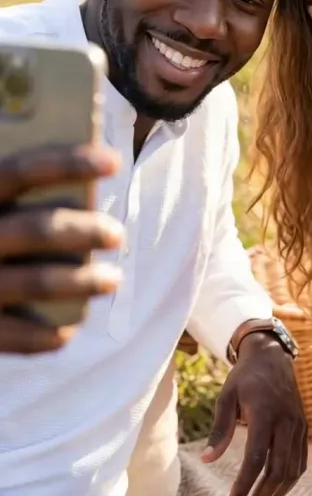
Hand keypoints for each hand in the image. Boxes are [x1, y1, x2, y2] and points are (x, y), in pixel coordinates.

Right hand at [0, 145, 123, 352]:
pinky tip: (67, 331)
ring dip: (82, 281)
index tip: (113, 161)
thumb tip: (78, 180)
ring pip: (36, 281)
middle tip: (116, 234)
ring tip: (113, 279)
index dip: (68, 162)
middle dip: (85, 231)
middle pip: (36, 229)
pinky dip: (45, 335)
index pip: (20, 171)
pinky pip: (13, 335)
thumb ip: (11, 193)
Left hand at [201, 332, 307, 495]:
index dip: (246, 483)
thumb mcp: (226, 396)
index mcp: (265, 413)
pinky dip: (288, 482)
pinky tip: (273, 493)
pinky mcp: (303, 429)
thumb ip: (219, 429)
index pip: (257, 457)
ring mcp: (299, 426)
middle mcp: (286, 422)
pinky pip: (300, 463)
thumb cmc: (244, 378)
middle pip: (278, 471)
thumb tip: (207, 459)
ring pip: (292, 471)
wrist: (272, 357)